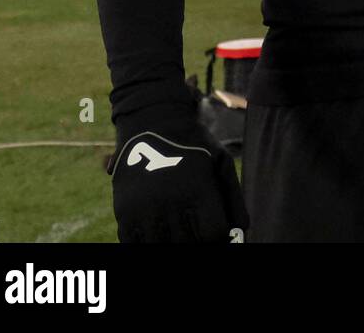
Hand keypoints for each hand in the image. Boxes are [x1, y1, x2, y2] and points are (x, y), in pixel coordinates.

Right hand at [108, 115, 247, 242]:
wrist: (152, 118)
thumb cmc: (194, 143)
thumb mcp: (220, 161)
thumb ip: (233, 199)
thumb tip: (239, 233)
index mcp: (198, 188)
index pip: (213, 234)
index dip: (217, 236)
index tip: (213, 230)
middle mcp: (171, 200)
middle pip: (187, 244)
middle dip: (194, 240)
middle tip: (193, 228)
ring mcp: (145, 207)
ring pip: (161, 246)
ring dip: (171, 242)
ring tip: (176, 229)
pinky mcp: (124, 210)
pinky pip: (133, 244)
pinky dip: (146, 243)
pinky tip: (156, 231)